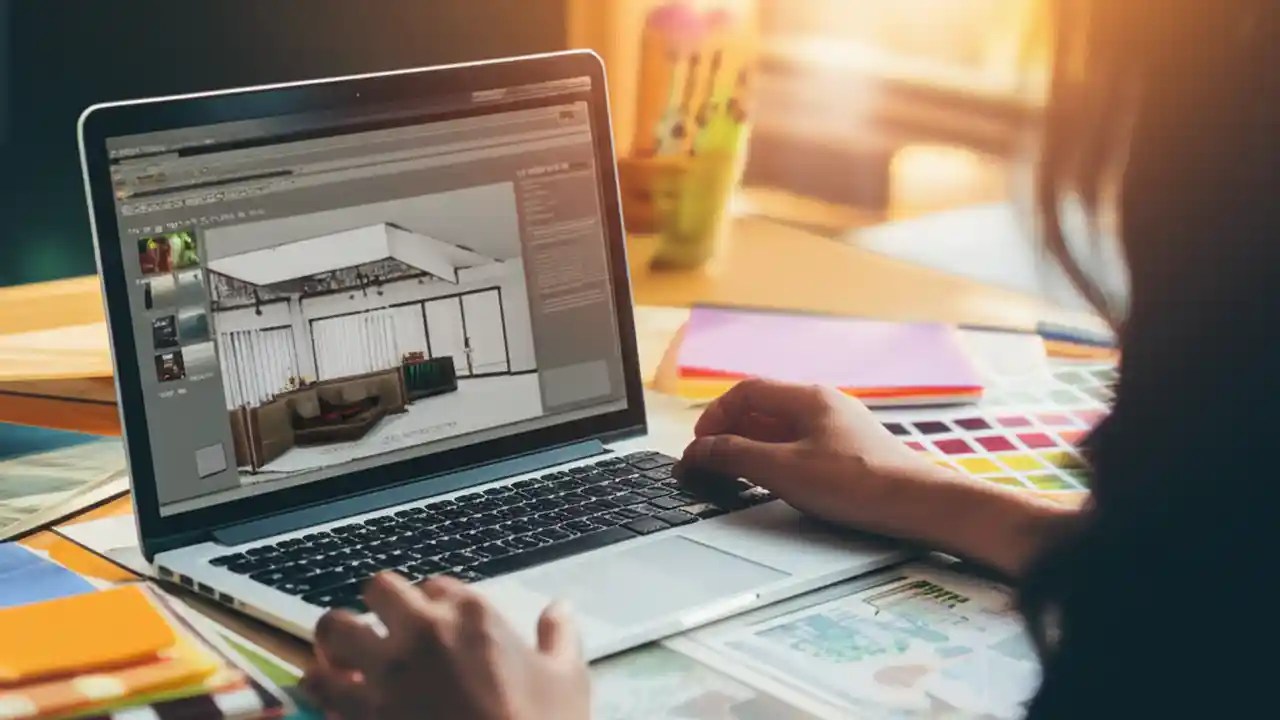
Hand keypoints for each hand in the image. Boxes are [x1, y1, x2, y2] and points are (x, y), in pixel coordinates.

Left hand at [303, 573, 589, 719]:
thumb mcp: (567, 678)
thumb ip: (560, 636)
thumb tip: (560, 607)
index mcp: (473, 614)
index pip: (436, 585)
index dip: (433, 605)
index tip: (437, 627)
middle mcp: (423, 630)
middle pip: (378, 588)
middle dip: (377, 608)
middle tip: (384, 633)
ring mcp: (387, 671)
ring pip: (333, 629)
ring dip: (337, 643)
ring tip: (346, 661)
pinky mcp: (361, 712)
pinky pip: (317, 687)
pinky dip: (319, 690)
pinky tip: (331, 700)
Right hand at [675, 378, 937, 533]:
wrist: (919, 505)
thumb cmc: (858, 483)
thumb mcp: (783, 470)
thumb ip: (735, 456)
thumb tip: (697, 451)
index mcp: (808, 398)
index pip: (746, 392)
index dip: (715, 416)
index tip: (699, 446)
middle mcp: (824, 406)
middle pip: (762, 409)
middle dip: (729, 433)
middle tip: (710, 463)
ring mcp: (839, 429)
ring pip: (781, 430)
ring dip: (751, 448)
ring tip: (734, 475)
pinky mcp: (850, 453)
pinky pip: (800, 447)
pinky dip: (776, 460)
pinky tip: (775, 484)